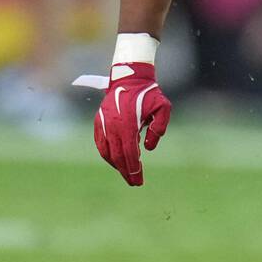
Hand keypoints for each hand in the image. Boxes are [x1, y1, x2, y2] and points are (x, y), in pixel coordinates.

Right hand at [94, 63, 170, 186]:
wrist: (130, 78)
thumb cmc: (150, 94)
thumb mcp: (163, 108)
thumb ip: (158, 129)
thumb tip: (147, 149)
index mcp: (128, 124)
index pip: (129, 153)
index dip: (133, 169)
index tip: (139, 180)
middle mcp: (113, 125)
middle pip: (117, 156)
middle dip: (126, 171)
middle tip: (134, 183)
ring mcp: (103, 123)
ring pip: (106, 151)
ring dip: (116, 165)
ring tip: (126, 173)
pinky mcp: (98, 121)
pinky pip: (100, 143)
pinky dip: (106, 154)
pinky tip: (114, 160)